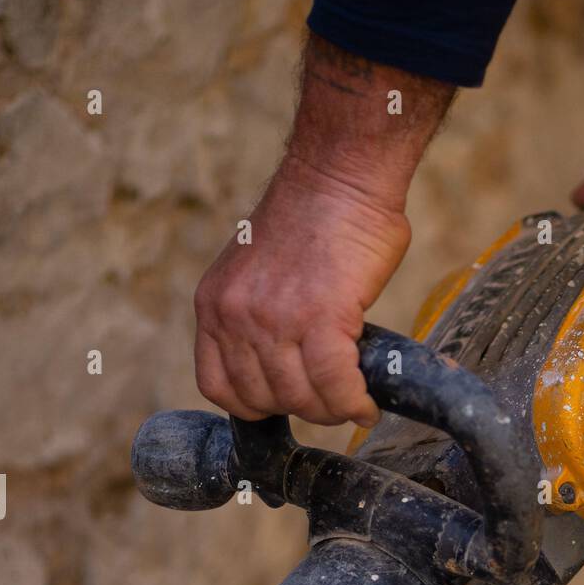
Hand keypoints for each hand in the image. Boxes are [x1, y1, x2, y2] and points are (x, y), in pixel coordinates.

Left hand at [194, 157, 410, 425]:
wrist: (340, 174)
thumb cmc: (315, 219)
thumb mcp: (257, 272)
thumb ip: (258, 316)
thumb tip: (286, 365)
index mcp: (215, 305)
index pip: (217, 385)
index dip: (253, 405)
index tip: (283, 402)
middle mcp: (235, 316)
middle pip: (262, 399)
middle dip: (301, 409)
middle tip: (331, 401)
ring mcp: (273, 320)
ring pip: (299, 398)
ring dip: (331, 410)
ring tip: (353, 402)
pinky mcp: (320, 319)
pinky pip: (334, 385)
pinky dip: (354, 403)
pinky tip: (368, 405)